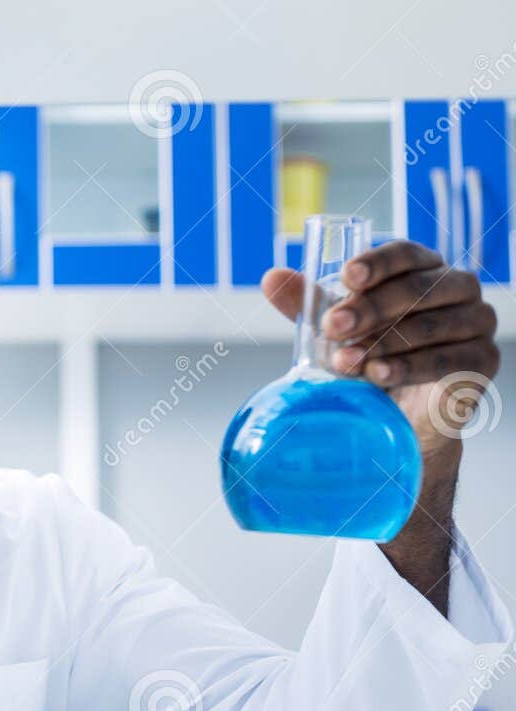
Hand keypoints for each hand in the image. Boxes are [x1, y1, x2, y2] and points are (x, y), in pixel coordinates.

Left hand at [261, 241, 500, 459]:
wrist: (398, 414)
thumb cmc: (368, 356)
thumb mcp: (337, 328)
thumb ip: (308, 303)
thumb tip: (270, 277)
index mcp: (424, 269)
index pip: (407, 253)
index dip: (378, 263)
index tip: (347, 276)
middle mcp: (458, 288)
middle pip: (418, 289)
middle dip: (371, 308)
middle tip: (333, 326)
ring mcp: (477, 322)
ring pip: (432, 325)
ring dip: (384, 342)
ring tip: (346, 361)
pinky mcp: (483, 360)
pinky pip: (448, 359)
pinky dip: (409, 367)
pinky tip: (379, 376)